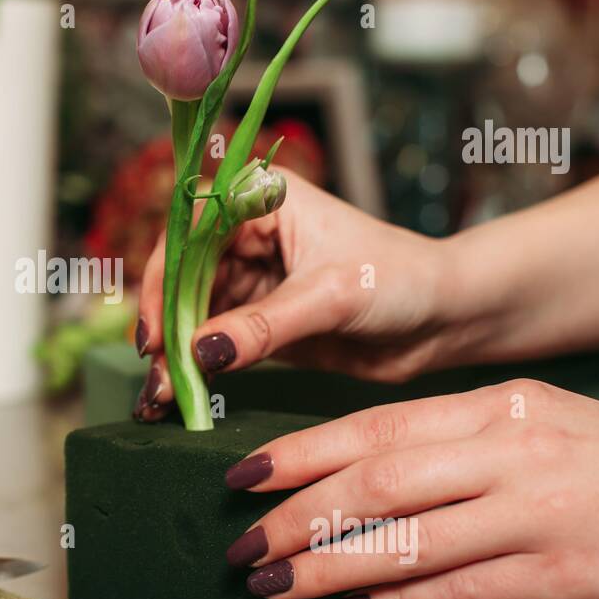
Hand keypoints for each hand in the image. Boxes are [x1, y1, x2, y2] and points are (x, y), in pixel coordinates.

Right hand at [133, 172, 460, 419]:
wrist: (444, 320)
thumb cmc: (402, 279)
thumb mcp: (331, 296)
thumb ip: (265, 324)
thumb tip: (201, 352)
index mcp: (260, 199)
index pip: (189, 231)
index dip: (163, 278)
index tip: (156, 329)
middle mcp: (245, 235)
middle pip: (180, 276)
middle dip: (164, 326)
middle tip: (154, 376)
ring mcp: (248, 280)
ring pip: (190, 314)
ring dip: (172, 355)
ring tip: (160, 398)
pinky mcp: (256, 323)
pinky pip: (212, 344)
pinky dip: (194, 371)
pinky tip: (178, 397)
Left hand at [222, 380, 598, 598]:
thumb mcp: (533, 419)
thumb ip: (451, 438)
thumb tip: (356, 472)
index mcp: (494, 407)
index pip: (372, 427)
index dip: (298, 453)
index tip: (243, 474)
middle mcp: (508, 453)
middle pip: (374, 484)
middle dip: (293, 516)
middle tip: (243, 542)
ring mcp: (535, 515)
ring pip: (403, 543)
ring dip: (325, 568)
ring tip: (274, 582)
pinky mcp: (560, 577)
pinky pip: (454, 593)